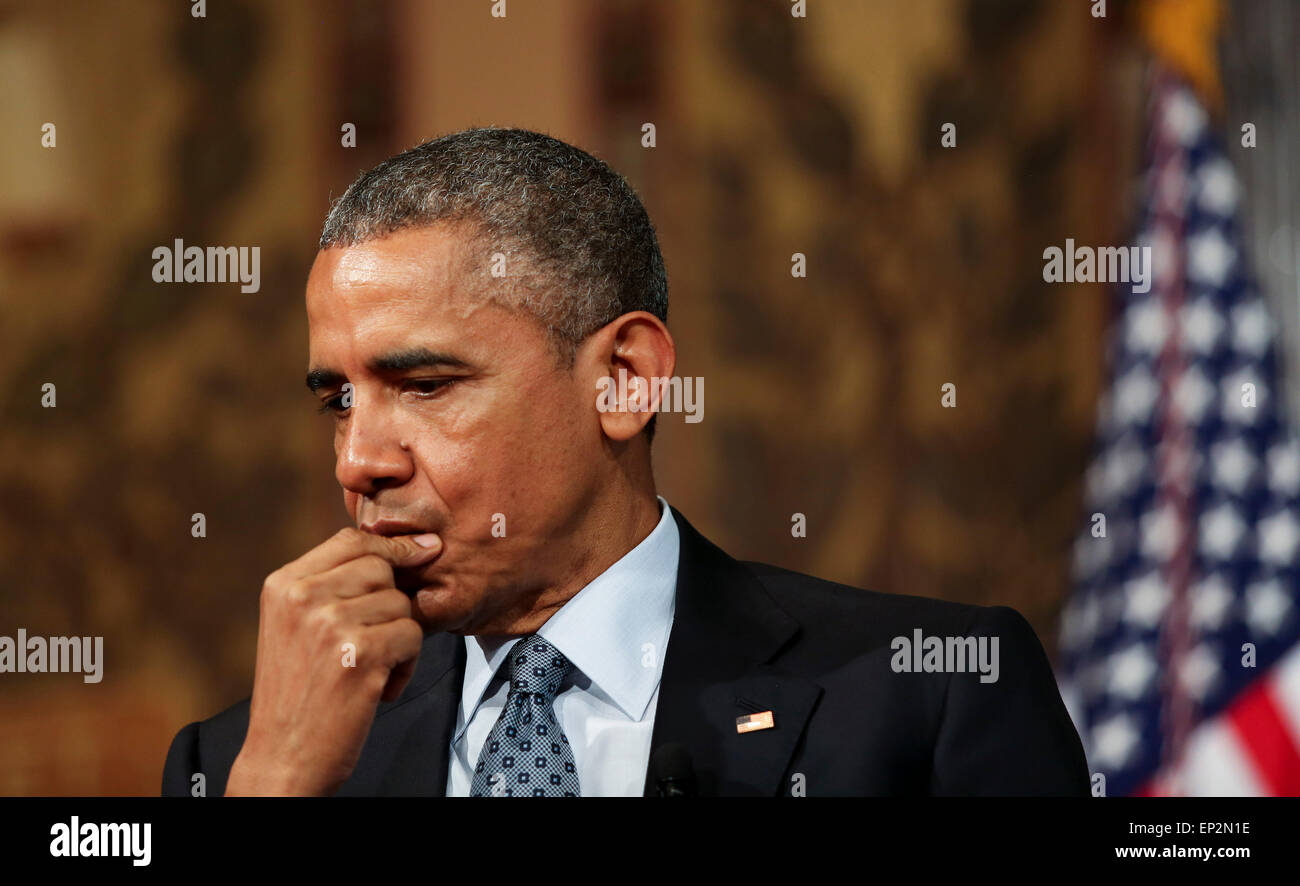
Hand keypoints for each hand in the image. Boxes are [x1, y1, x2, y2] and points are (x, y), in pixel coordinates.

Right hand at [225, 528, 442, 795]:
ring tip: (369, 671)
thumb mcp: (295, 626)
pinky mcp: (360, 654)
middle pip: (382, 568)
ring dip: (399, 639)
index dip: (391, 546)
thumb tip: (408, 547)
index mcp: (283, 584)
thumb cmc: (299, 693)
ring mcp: (330, 624)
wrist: (282, 758)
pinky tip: (378, 689)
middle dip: (391, 604)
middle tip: (371, 643)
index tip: (420, 551)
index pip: (352, 540)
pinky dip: (406, 666)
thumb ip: (332, 585)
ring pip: (401, 604)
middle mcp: (302, 597)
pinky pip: (412, 636)